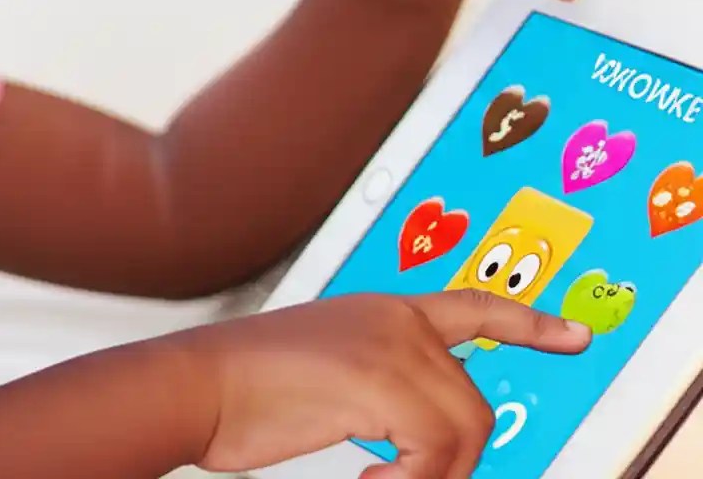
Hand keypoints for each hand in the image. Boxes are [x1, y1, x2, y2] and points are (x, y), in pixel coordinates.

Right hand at [177, 289, 590, 477]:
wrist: (194, 384)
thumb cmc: (243, 387)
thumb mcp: (328, 370)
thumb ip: (382, 381)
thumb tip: (423, 430)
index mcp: (383, 311)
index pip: (474, 306)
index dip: (530, 321)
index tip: (573, 334)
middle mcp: (395, 319)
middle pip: (472, 400)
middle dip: (451, 455)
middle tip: (400, 478)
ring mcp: (391, 346)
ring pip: (463, 426)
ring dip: (428, 473)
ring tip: (378, 478)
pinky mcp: (381, 380)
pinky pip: (434, 450)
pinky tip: (365, 474)